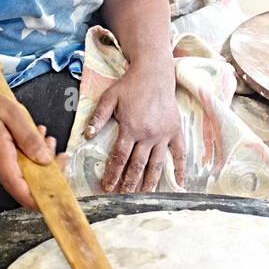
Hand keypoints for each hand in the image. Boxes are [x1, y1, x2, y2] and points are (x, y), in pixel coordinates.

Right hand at [0, 89, 68, 208]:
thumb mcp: (12, 114)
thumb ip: (29, 138)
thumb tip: (45, 159)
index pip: (18, 187)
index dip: (37, 199)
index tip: (55, 199)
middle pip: (25, 182)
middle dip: (45, 167)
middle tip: (51, 144)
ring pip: (22, 176)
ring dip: (36, 159)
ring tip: (41, 136)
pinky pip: (14, 170)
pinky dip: (26, 158)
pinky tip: (30, 141)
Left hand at [84, 60, 185, 192]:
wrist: (155, 73)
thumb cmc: (130, 85)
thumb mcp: (109, 98)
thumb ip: (98, 117)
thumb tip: (87, 136)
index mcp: (130, 128)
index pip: (119, 157)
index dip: (113, 174)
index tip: (108, 187)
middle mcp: (148, 134)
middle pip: (138, 164)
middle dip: (129, 182)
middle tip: (124, 196)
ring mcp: (164, 134)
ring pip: (157, 163)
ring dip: (151, 181)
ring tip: (145, 195)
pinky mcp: (176, 131)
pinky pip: (180, 153)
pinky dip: (180, 169)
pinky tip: (179, 183)